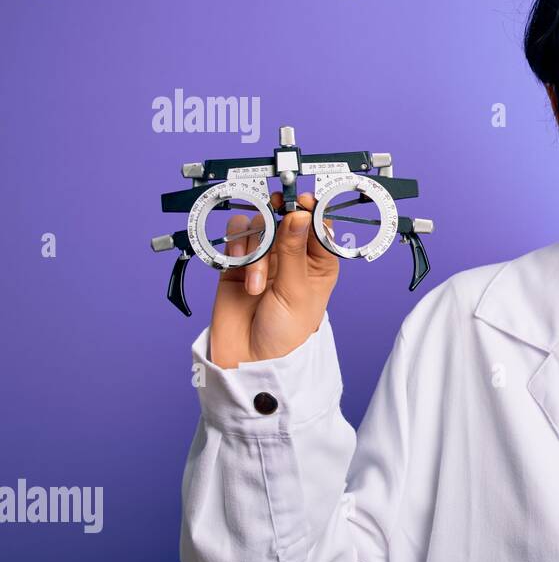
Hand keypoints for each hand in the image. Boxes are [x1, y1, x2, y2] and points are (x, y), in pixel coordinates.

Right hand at [209, 190, 339, 368]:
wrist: (250, 359)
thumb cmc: (285, 334)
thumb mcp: (296, 292)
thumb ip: (293, 251)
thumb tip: (299, 214)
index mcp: (319, 263)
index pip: (317, 224)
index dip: (310, 209)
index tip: (301, 202)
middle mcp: (292, 256)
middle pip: (285, 218)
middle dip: (278, 219)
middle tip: (274, 215)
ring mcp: (264, 257)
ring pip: (260, 225)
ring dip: (256, 248)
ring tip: (256, 285)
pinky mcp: (238, 261)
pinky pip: (236, 237)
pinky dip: (237, 246)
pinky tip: (239, 268)